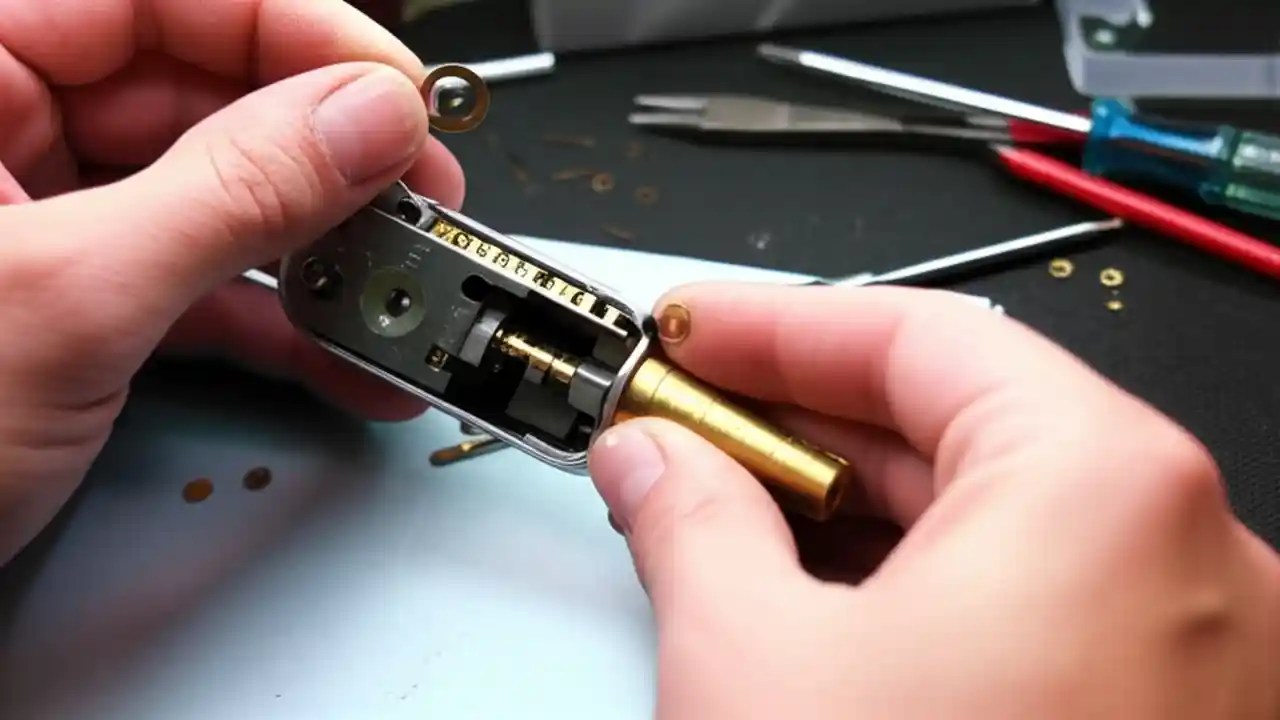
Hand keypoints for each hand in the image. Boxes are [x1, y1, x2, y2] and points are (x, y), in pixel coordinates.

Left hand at [0, 0, 463, 565]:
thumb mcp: (67, 299)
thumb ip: (232, 192)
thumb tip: (361, 118)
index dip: (300, 34)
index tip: (393, 99)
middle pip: (202, 91)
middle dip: (326, 162)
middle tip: (413, 208)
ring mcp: (32, 210)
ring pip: (212, 193)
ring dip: (315, 254)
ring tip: (388, 293)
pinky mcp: (69, 293)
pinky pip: (192, 277)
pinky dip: (272, 321)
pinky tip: (339, 355)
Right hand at [589, 284, 1279, 717]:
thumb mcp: (752, 663)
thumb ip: (690, 521)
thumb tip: (654, 462)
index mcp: (1106, 494)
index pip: (914, 340)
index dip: (777, 326)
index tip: (694, 332)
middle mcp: (1188, 562)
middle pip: (956, 429)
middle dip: (798, 424)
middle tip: (682, 426)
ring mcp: (1195, 655)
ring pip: (990, 525)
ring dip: (846, 512)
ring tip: (724, 514)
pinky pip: (1026, 609)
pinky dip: (913, 594)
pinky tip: (813, 603)